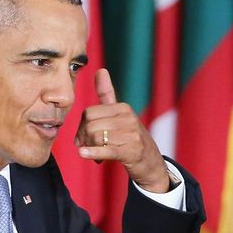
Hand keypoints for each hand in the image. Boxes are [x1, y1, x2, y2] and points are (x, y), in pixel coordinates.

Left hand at [74, 69, 171, 192]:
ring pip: (96, 137)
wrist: (151, 162)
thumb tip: (100, 70)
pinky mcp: (131, 151)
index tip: (83, 138)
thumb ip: (107, 94)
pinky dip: (93, 153)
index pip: (89, 113)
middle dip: (84, 139)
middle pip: (90, 125)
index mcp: (122, 108)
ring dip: (91, 150)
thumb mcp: (120, 115)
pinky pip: (106, 150)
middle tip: (89, 148)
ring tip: (98, 156)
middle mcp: (127, 118)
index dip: (81, 127)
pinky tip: (84, 154)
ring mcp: (131, 134)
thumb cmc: (131, 138)